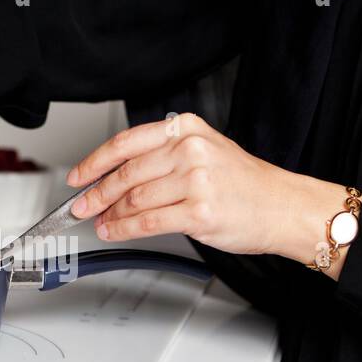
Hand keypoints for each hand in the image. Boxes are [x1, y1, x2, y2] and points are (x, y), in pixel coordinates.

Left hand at [66, 113, 356, 275]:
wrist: (283, 206)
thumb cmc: (245, 184)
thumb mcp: (205, 152)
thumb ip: (164, 157)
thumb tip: (119, 176)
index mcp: (187, 129)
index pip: (127, 143)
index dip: (95, 161)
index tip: (78, 175)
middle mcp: (190, 151)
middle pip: (126, 173)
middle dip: (96, 193)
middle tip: (80, 205)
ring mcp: (195, 181)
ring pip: (134, 199)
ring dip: (109, 214)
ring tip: (99, 222)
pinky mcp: (199, 212)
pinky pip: (148, 222)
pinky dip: (124, 229)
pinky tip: (115, 231)